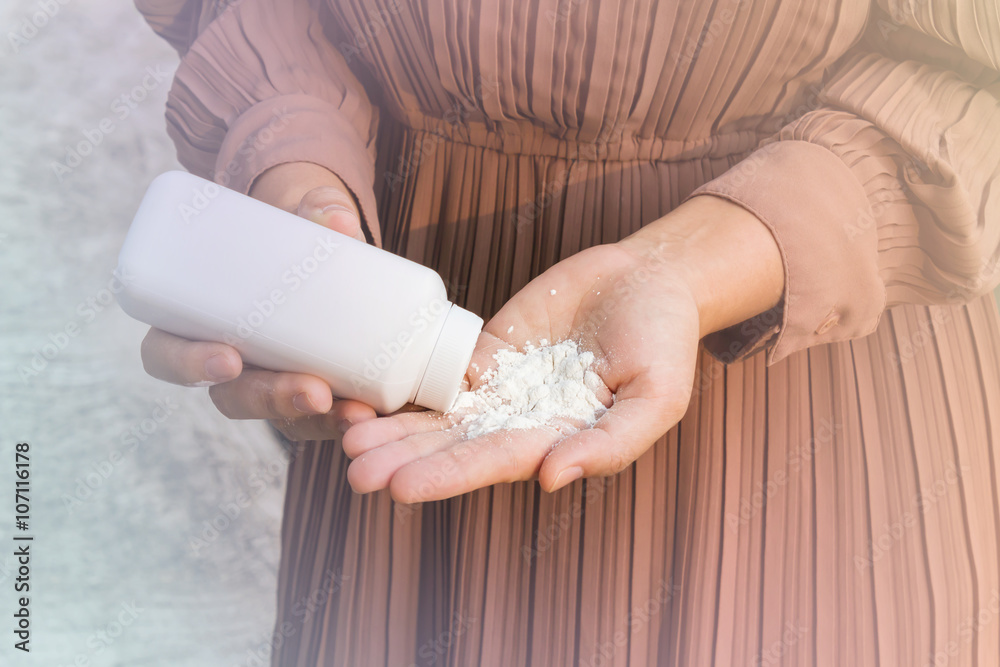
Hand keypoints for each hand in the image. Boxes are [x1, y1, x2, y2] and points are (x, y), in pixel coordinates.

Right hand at [139, 162, 379, 440]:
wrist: (325, 253)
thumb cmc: (289, 236)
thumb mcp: (297, 217)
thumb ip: (316, 208)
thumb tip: (338, 218)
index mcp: (193, 319)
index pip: (165, 353)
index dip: (186, 363)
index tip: (228, 359)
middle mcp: (226, 360)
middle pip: (230, 397)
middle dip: (270, 399)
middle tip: (311, 391)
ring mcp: (268, 381)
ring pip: (278, 416)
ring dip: (313, 417)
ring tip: (352, 410)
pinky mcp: (307, 391)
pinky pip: (317, 417)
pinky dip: (343, 418)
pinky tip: (369, 413)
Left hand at [343, 195, 784, 501]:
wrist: (649, 279)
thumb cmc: (665, 343)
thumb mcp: (657, 398)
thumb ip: (611, 443)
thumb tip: (552, 479)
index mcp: (556, 440)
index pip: (492, 463)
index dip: (446, 475)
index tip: (399, 488)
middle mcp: (519, 420)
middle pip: (451, 445)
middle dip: (403, 459)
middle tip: (354, 470)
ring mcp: (500, 384)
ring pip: (437, 411)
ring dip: (395, 425)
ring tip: (347, 431)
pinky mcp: (487, 349)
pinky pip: (439, 365)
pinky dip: (406, 378)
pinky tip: (368, 385)